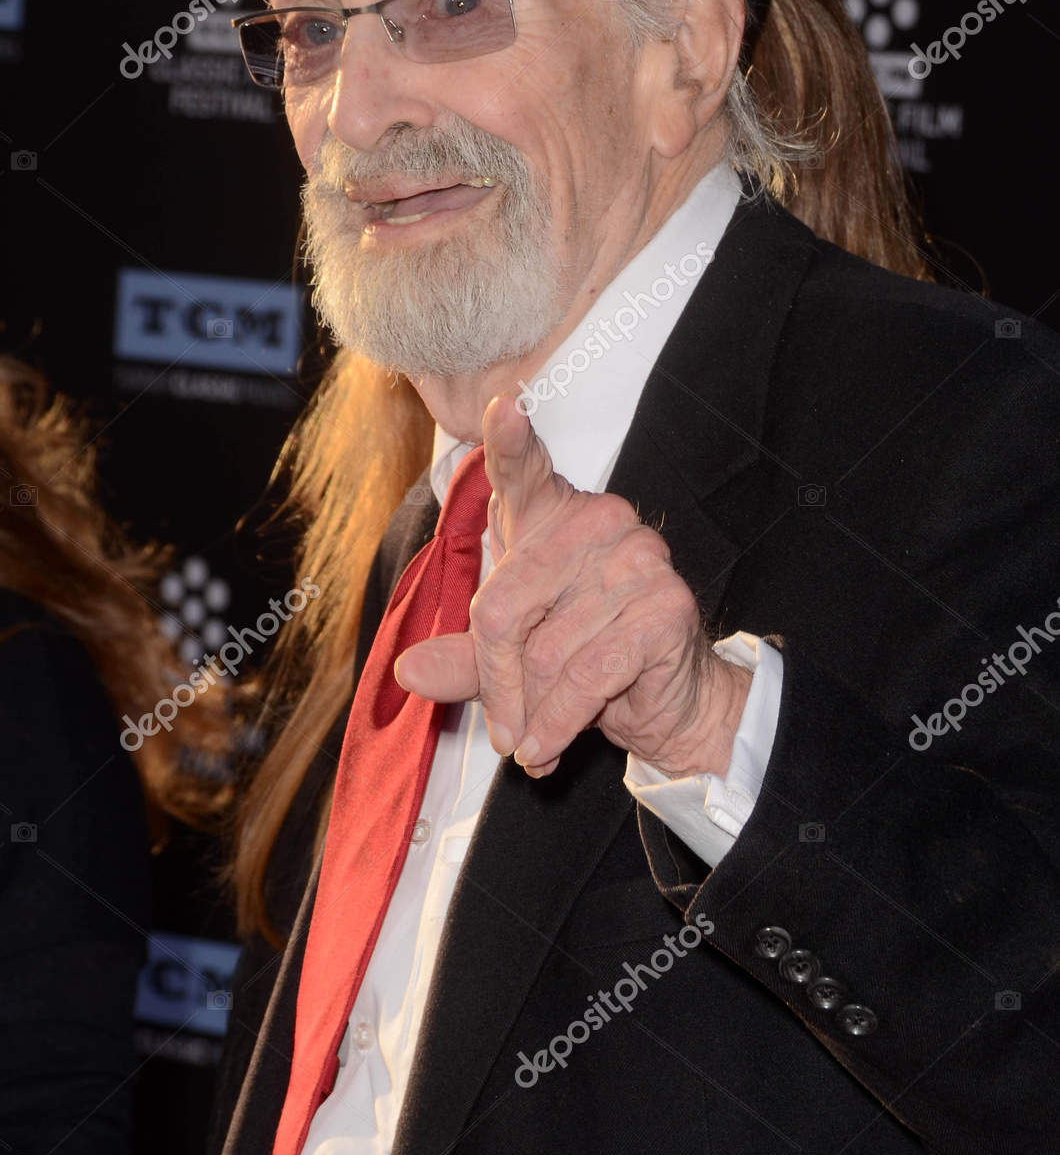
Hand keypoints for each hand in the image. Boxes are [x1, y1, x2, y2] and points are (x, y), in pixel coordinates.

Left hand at [394, 395, 750, 778]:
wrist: (665, 705)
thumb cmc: (582, 662)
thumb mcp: (512, 660)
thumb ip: (464, 659)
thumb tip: (407, 670)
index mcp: (553, 516)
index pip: (523, 469)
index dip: (510, 440)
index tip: (504, 406)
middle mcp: (598, 521)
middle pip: (503, 604)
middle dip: (495, 681)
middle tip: (501, 730)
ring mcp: (638, 558)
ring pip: (545, 649)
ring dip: (532, 711)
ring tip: (534, 737)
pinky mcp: (665, 606)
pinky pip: (586, 674)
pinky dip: (557, 722)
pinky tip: (548, 748)